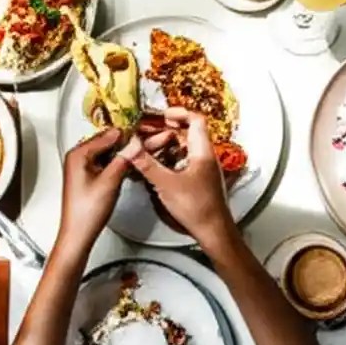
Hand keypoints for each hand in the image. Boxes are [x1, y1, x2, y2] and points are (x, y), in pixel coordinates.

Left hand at [56, 128, 131, 253]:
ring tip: (137, 155)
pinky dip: (116, 163)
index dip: (126, 135)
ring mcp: (81, 167)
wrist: (78, 233)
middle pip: (106, 141)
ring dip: (121, 153)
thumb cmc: (86, 213)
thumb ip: (123, 159)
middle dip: (124, 143)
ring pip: (106, 152)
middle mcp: (77, 157)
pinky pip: (104, 162)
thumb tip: (134, 144)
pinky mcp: (87, 176)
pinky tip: (126, 167)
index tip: (142, 134)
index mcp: (78, 155)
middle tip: (142, 143)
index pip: (107, 134)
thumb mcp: (109, 182)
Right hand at [123, 108, 235, 251]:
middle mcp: (205, 157)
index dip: (179, 113)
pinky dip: (170, 160)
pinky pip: (184, 161)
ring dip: (167, 146)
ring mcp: (203, 169)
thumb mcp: (166, 184)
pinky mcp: (199, 180)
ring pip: (184, 148)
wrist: (213, 231)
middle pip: (187, 133)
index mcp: (202, 152)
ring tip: (149, 150)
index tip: (162, 115)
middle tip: (149, 134)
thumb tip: (132, 149)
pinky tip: (157, 167)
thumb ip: (147, 164)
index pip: (196, 120)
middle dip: (166, 131)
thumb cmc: (198, 209)